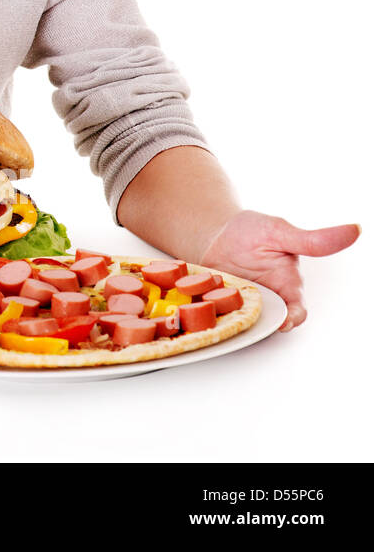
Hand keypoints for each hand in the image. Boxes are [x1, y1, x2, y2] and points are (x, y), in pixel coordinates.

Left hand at [202, 210, 359, 330]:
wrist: (216, 231)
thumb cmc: (252, 231)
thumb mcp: (280, 231)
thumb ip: (313, 239)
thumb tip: (355, 230)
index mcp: (286, 285)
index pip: (296, 310)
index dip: (292, 317)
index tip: (284, 320)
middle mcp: (266, 299)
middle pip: (268, 321)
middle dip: (257, 322)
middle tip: (243, 315)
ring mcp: (241, 302)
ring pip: (242, 321)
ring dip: (231, 317)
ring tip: (217, 309)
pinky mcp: (217, 302)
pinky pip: (216, 313)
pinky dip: (207, 311)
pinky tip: (197, 304)